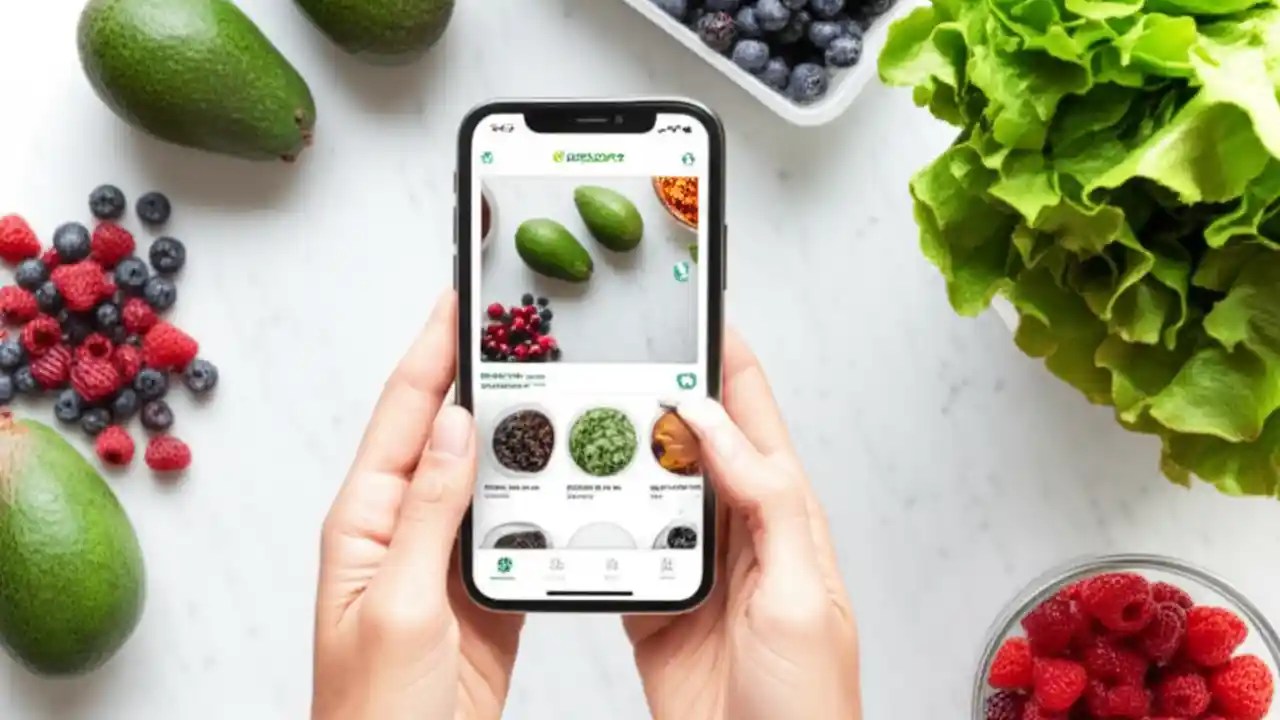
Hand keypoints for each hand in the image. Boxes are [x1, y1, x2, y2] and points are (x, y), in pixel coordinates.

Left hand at [312, 293, 523, 719]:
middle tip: (517, 323)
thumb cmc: (374, 714)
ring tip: (549, 375)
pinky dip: (537, 490)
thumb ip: (429, 512)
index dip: (434, 349)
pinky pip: (512, 520)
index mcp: (364, 521)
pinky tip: (561, 467)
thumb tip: (453, 424)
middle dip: (478, 370)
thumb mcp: (400, 605)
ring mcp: (442, 556)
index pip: (403, 412)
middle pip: (444, 429)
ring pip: (484, 471)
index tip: (461, 297)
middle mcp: (400, 528)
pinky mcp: (481, 586)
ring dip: (514, 426)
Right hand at [623, 330, 860, 719]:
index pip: (753, 417)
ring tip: (586, 415)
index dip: (726, 362)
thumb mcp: (800, 594)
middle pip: (692, 443)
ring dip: (620, 454)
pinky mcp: (654, 602)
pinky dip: (593, 521)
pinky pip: (617, 543)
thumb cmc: (808, 704)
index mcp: (782, 516)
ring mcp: (693, 567)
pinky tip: (574, 502)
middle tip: (619, 356)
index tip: (697, 314)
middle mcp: (737, 532)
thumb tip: (718, 427)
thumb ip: (763, 503)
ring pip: (649, 487)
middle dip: (657, 396)